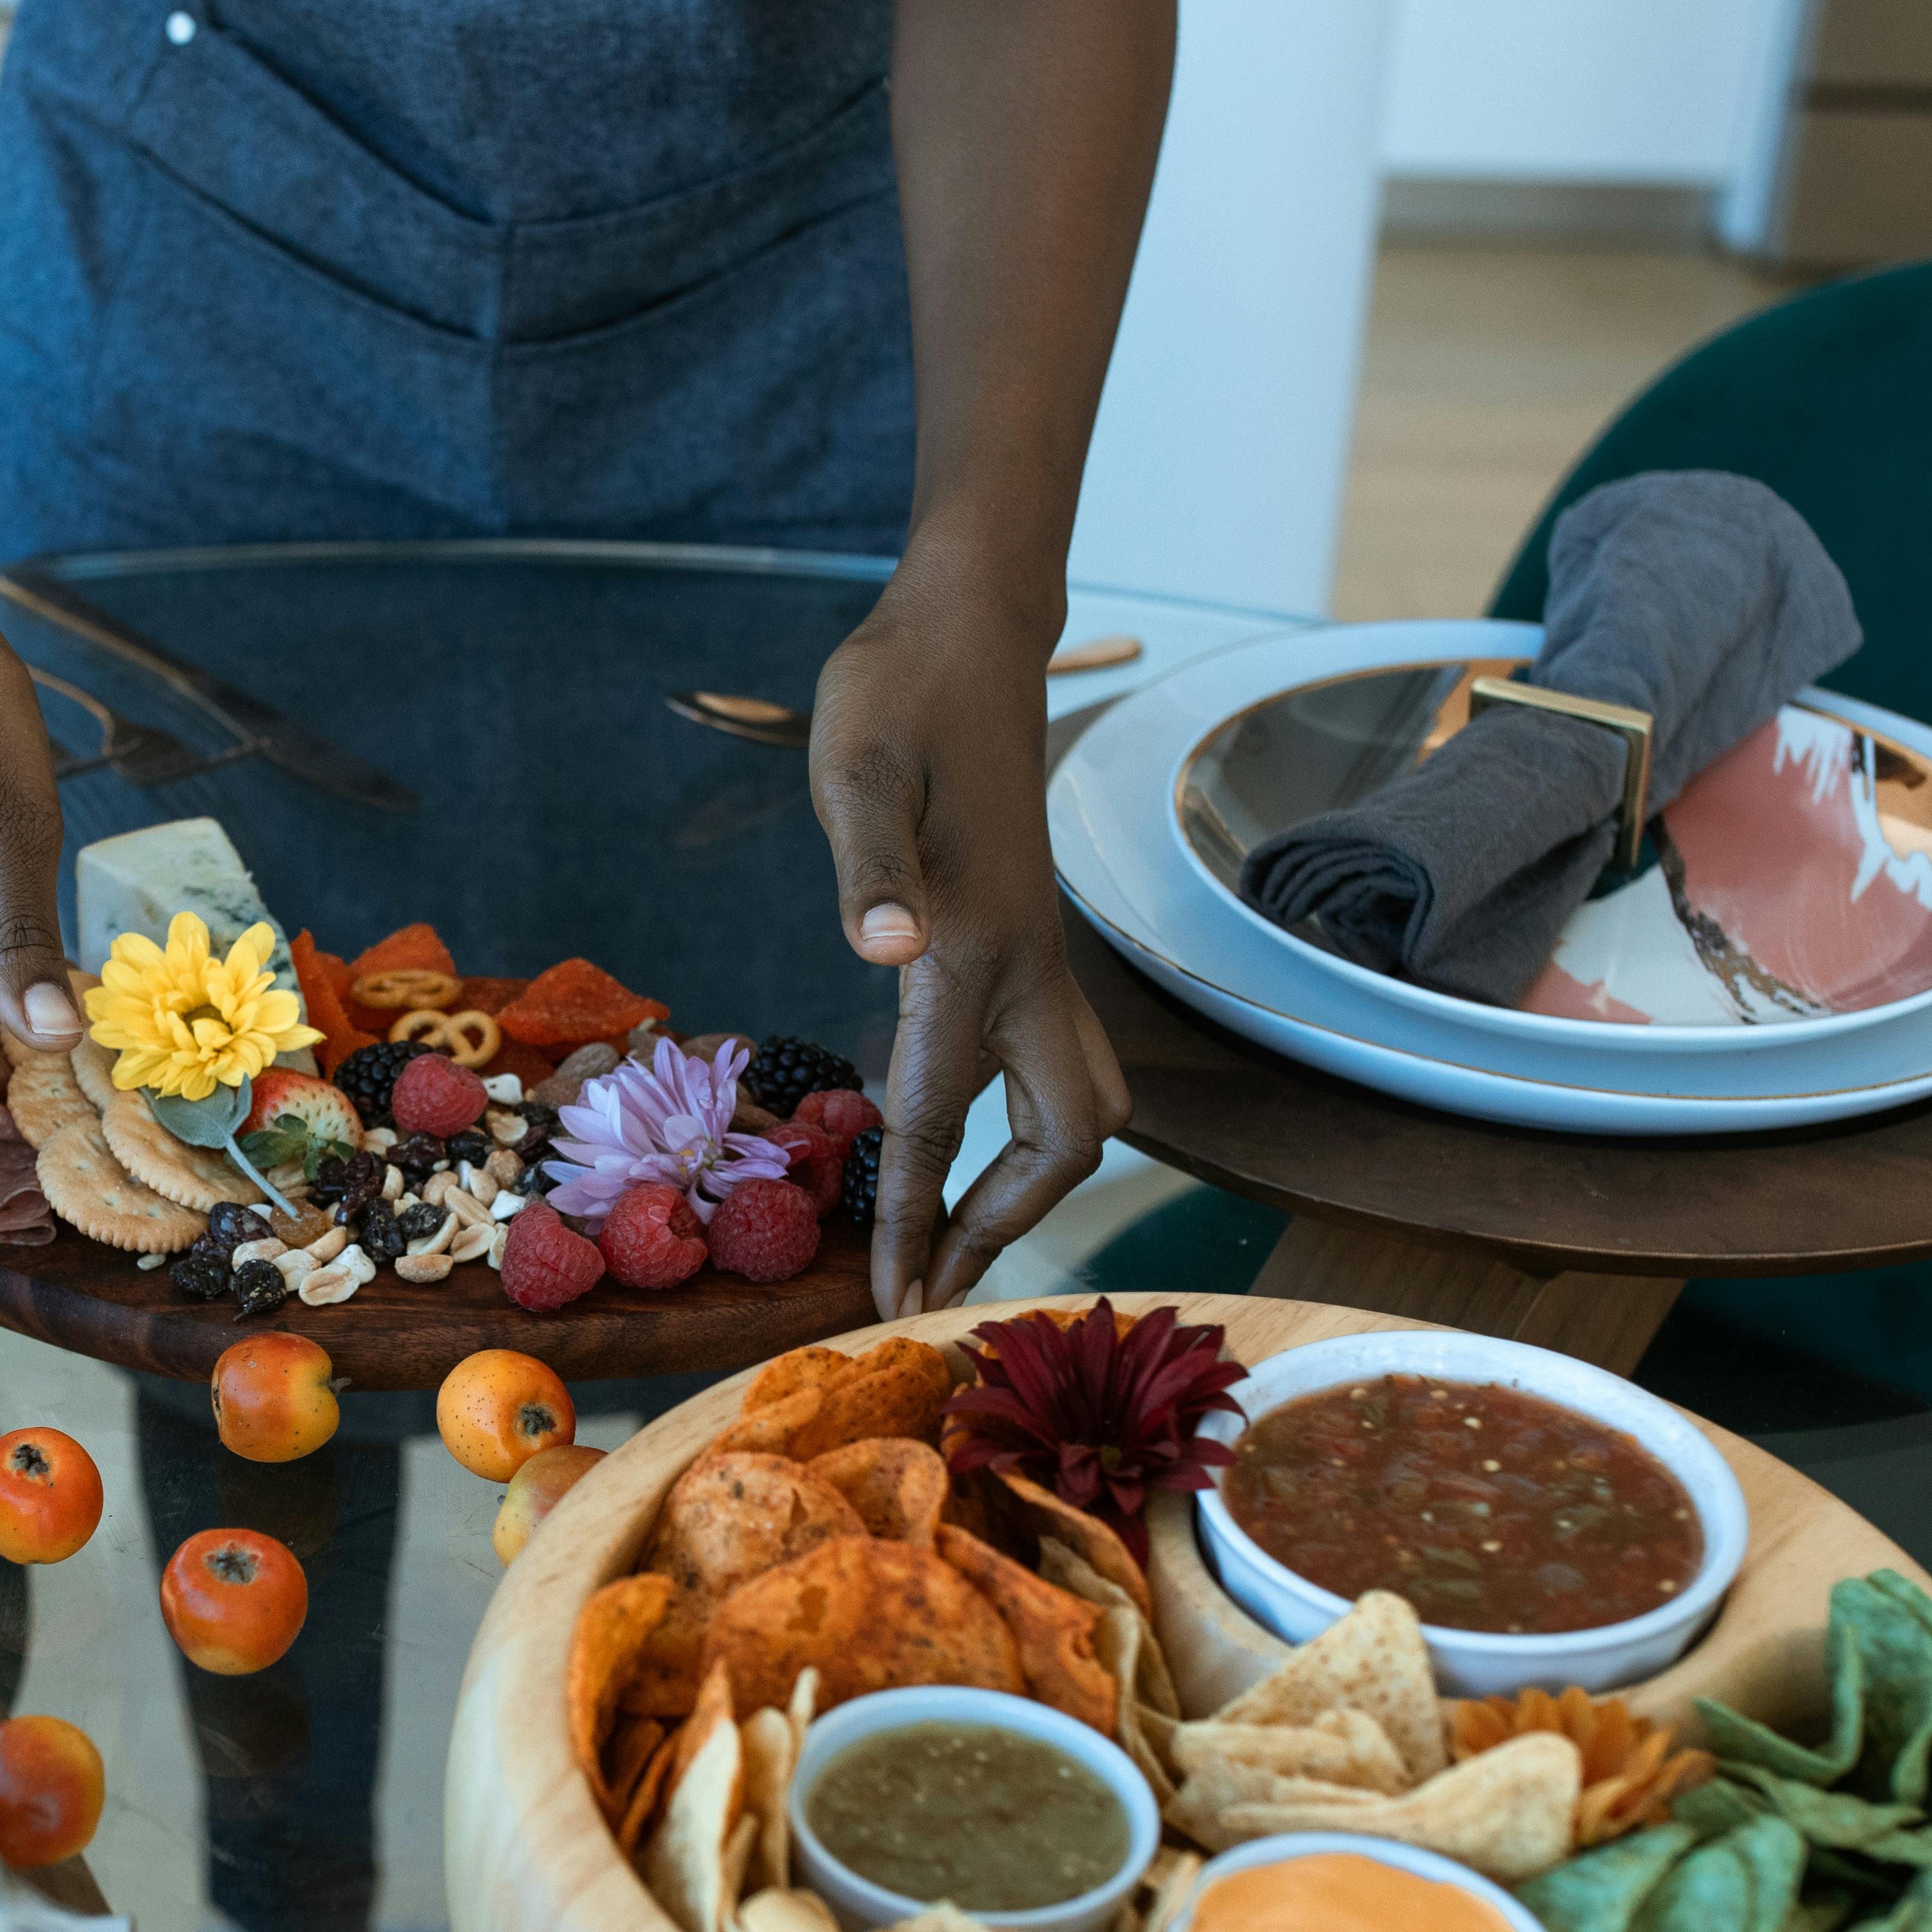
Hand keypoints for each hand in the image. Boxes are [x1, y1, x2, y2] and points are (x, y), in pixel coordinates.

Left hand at [806, 564, 1130, 1316]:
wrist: (966, 627)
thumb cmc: (899, 691)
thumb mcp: (857, 763)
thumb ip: (870, 860)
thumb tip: (885, 950)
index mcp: (976, 944)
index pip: (945, 1115)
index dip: (918, 1218)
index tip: (894, 1303)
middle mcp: (1026, 964)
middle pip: (1063, 1139)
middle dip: (1006, 1221)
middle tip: (932, 1279)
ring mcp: (1038, 952)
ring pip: (1074, 1104)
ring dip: (1022, 1179)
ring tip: (951, 1232)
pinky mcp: (1028, 935)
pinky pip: (1047, 1062)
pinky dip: (1012, 1123)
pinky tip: (953, 1132)